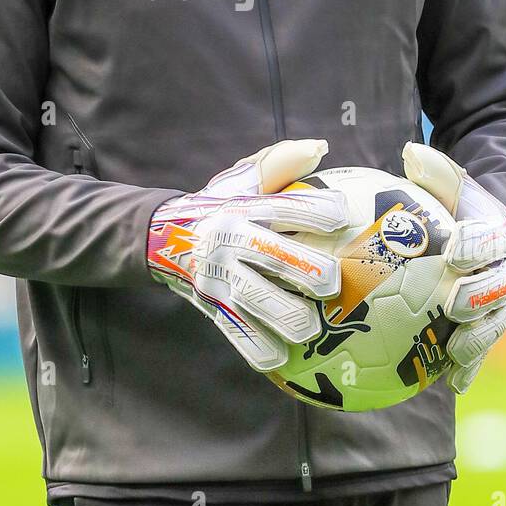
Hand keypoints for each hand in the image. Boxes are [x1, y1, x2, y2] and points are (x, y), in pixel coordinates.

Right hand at [148, 140, 348, 371]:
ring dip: (287, 316)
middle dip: (308, 271)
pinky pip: (238, 335)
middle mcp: (230, 240)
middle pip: (274, 257)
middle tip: (332, 283)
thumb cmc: (218, 204)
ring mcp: (220, 276)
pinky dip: (260, 348)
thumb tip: (321, 148)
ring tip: (311, 327)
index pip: (284, 207)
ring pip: (257, 300)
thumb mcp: (241, 180)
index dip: (316, 210)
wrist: (162, 238)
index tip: (343, 215)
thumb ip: (279, 163)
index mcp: (243, 207)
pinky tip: (281, 357)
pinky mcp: (213, 306)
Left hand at [402, 142, 505, 393]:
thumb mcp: (449, 182)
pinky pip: (481, 349)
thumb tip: (410, 151)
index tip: (456, 249)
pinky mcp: (488, 325)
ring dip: (477, 341)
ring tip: (453, 355)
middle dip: (480, 297)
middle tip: (453, 304)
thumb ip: (434, 170)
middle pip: (500, 288)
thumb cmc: (460, 204)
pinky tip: (449, 383)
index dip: (478, 245)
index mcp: (499, 235)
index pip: (492, 239)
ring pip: (495, 324)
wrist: (489, 230)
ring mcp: (500, 302)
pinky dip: (468, 367)